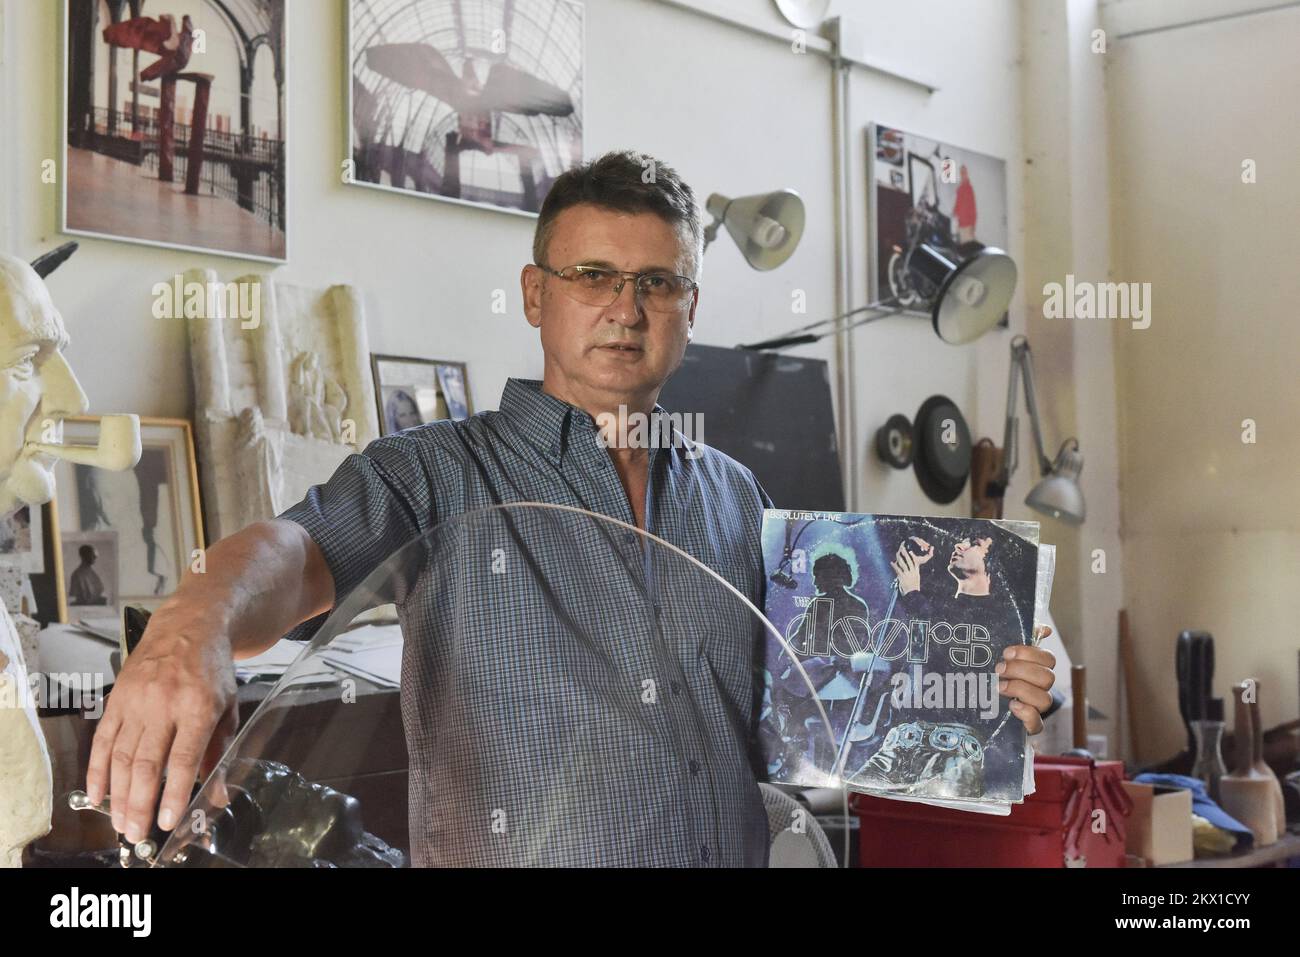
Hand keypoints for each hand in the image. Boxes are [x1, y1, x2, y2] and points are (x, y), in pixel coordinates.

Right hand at [86, 607, 237, 843]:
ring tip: (119, 822)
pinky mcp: (116, 699)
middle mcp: (164, 704)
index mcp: (198, 706)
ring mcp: (136, 701)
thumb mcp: (228, 706)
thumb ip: (219, 751)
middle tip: (135, 833)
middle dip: (139, 802)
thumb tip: (215, 794)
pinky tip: (96, 794)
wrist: (188, 627)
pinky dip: (96, 769)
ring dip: (118, 794)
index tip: (167, 821)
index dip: (173, 793)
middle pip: (146, 762)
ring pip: (121, 755)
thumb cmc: (212, 670)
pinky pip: (103, 739)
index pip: (182, 758)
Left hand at [889, 537, 931, 594]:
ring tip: (897, 553)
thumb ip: (914, 571)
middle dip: (906, 554)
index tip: (910, 551)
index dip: (913, 556)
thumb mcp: (916, 578)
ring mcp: (907, 574)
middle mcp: (912, 572)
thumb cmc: (913, 587)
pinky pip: (897, 569)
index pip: (915, 562)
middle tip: (903, 548)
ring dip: (899, 558)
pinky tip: (891, 562)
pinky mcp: (902, 577)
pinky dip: (894, 565)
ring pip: (903, 564)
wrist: (912, 594)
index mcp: (916, 572)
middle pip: (909, 561)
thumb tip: (912, 566)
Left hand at [996, 637, 1055, 734]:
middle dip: (1021, 671)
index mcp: (1036, 669)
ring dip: (1021, 689)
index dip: (1029, 654)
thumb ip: (1020, 637)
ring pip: (1045, 699)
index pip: (1048, 659)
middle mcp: (1040, 688)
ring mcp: (1035, 708)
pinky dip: (1026, 713)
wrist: (977, 704)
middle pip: (1047, 677)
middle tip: (998, 669)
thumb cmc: (992, 674)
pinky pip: (1037, 723)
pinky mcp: (1028, 726)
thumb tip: (1045, 628)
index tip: (1006, 652)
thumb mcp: (1002, 655)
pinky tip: (1012, 706)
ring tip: (999, 687)